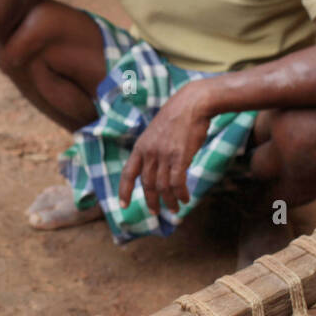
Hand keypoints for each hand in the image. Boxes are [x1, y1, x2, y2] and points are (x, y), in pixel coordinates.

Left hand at [118, 83, 212, 216]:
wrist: (192, 103)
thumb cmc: (178, 118)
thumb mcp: (157, 133)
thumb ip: (155, 151)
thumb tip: (162, 170)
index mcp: (140, 147)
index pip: (128, 173)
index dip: (124, 191)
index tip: (123, 205)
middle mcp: (149, 153)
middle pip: (147, 184)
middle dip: (151, 201)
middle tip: (155, 212)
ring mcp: (163, 155)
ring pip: (163, 187)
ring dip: (169, 201)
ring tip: (174, 209)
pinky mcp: (179, 157)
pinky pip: (177, 183)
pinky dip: (181, 194)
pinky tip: (185, 199)